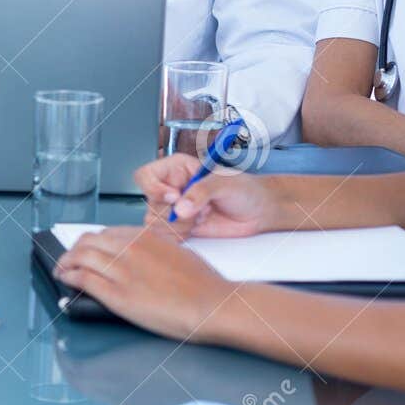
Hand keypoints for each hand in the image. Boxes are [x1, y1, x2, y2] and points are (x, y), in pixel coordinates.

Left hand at [54, 225, 234, 341]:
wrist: (211, 304)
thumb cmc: (203, 283)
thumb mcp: (177, 252)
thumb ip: (154, 250)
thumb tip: (141, 257)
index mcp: (143, 236)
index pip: (105, 233)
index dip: (91, 243)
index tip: (88, 250)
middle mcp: (128, 249)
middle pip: (87, 242)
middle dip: (74, 251)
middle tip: (69, 260)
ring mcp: (121, 271)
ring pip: (79, 257)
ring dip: (65, 263)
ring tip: (61, 271)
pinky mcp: (116, 294)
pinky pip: (83, 279)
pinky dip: (70, 277)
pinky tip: (67, 280)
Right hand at [136, 153, 284, 238]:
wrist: (258, 211)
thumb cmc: (244, 189)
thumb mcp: (224, 183)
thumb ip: (201, 191)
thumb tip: (180, 208)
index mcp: (176, 169)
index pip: (146, 176)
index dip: (154, 188)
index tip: (175, 196)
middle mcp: (170, 188)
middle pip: (150, 203)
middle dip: (176, 211)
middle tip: (202, 208)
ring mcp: (172, 209)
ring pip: (155, 222)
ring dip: (181, 224)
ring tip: (202, 216)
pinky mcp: (178, 227)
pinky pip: (164, 236)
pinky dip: (181, 235)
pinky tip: (198, 227)